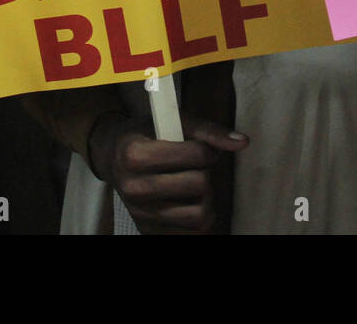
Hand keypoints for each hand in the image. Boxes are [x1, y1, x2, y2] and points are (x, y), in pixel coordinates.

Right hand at [90, 111, 248, 233]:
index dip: (208, 150)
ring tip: (195, 188)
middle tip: (198, 169)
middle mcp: (134, 188)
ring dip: (206, 200)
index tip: (202, 150)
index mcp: (136, 155)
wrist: (114, 156)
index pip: (196, 155)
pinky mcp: (147, 231)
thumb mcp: (172, 121)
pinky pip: (191, 236)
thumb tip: (242, 142)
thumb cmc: (146, 134)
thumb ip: (208, 131)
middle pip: (199, 185)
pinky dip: (199, 220)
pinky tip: (191, 204)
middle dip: (207, 174)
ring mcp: (140, 214)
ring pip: (199, 216)